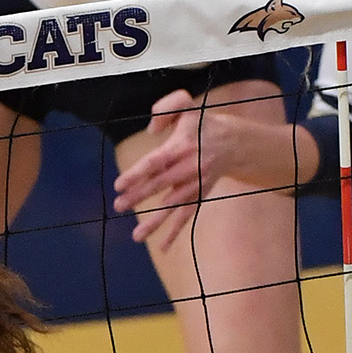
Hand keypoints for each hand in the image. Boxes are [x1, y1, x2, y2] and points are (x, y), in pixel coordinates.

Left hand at [112, 88, 307, 250]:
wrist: (232, 142)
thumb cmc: (200, 122)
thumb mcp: (186, 106)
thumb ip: (168, 107)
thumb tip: (151, 129)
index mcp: (182, 145)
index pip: (157, 161)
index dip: (138, 173)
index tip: (120, 184)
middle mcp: (189, 167)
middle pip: (161, 184)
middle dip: (139, 196)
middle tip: (119, 205)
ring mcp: (195, 184)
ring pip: (174, 205)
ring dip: (155, 221)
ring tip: (136, 237)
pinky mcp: (199, 195)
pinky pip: (187, 215)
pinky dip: (175, 231)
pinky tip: (162, 247)